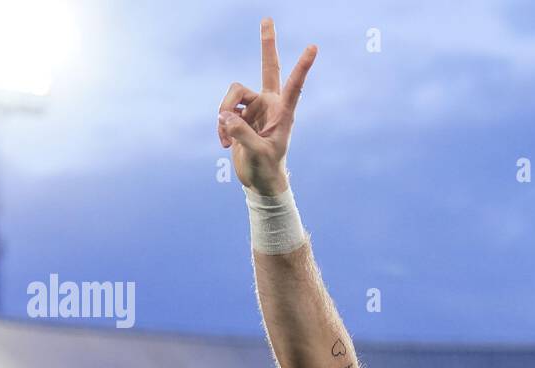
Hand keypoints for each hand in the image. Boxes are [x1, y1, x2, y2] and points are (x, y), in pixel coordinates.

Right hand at [217, 18, 317, 194]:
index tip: (314, 47)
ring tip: (226, 138)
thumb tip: (224, 115)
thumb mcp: (257, 153)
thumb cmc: (267, 169)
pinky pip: (223, 111)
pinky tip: (225, 143)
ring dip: (224, 114)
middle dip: (267, 44)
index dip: (302, 67)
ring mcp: (254, 107)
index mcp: (284, 112)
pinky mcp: (239, 114)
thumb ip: (241, 133)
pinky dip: (221, 127)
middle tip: (267, 19)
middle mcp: (269, 104)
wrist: (259, 181)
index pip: (294, 85)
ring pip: (232, 95)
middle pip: (267, 67)